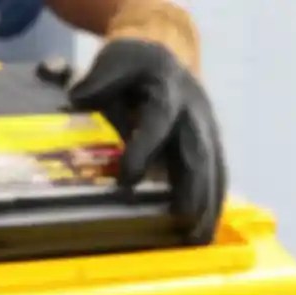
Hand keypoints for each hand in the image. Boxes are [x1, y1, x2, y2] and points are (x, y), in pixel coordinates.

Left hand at [69, 2, 226, 244]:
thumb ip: (98, 80)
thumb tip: (78, 98)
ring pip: (213, 168)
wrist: (165, 53)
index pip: (157, 123)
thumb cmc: (133, 65)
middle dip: (193, 188)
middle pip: (197, 152)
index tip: (127, 181)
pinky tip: (207, 234)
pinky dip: (215, 205)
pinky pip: (218, 175)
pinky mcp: (211, 146)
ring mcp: (206, 129)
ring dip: (209, 206)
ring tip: (199, 241)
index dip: (144, 150)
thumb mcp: (114, 61)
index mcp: (167, 90)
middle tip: (183, 222)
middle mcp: (193, 112)